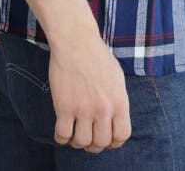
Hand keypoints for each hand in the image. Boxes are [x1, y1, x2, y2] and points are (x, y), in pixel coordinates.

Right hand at [49, 29, 130, 153]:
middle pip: (101, 143)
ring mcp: (83, 109)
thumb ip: (117, 100)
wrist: (76, 41)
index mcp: (119, 101)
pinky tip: (63, 127)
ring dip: (78, 141)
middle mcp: (103, 108)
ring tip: (75, 131)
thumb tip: (115, 120)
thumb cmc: (97, 56)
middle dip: (95, 143)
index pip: (122, 136)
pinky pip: (62, 135)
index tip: (106, 137)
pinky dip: (61, 137)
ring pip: (82, 143)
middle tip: (88, 134)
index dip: (114, 141)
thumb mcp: (117, 77)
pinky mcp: (64, 107)